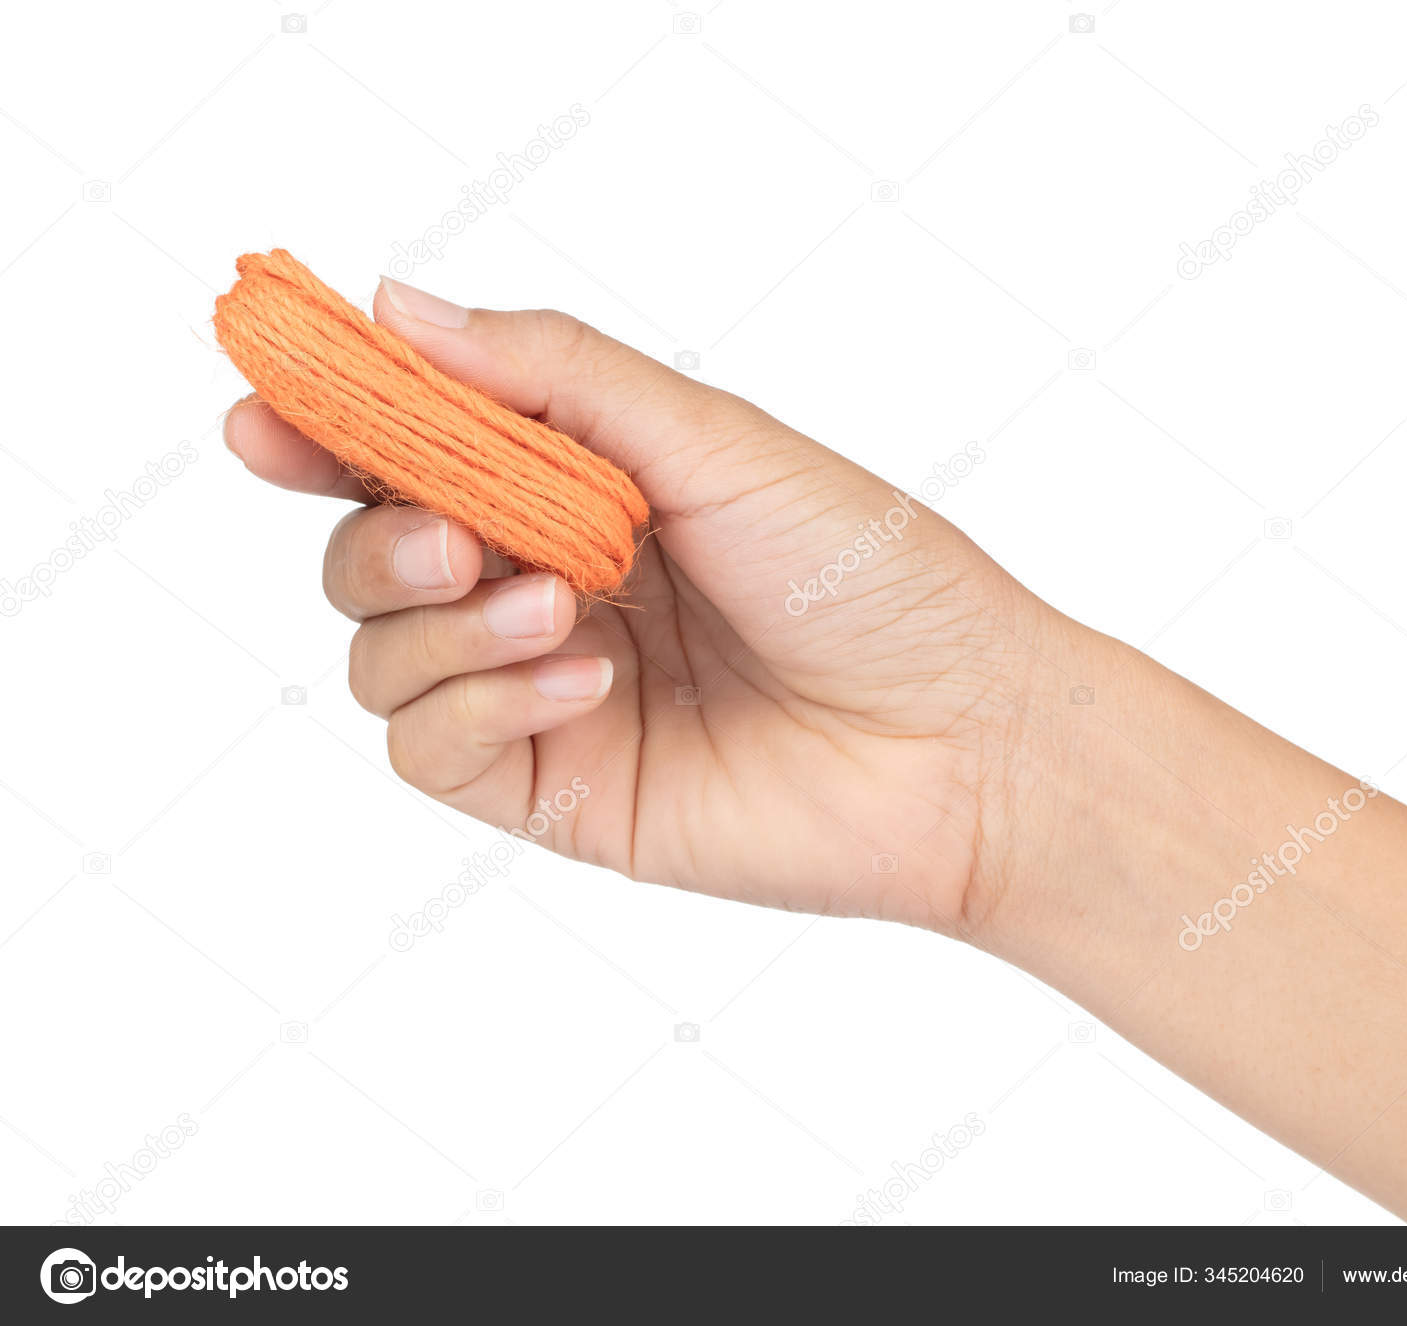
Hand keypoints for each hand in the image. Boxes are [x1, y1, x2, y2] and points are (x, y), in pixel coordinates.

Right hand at [225, 278, 1080, 937]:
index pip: (415, 452)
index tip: (263, 410)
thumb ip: (555, 375)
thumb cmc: (864, 574)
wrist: (961, 738)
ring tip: (555, 607)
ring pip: (381, 658)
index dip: (326, 430)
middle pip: (370, 555)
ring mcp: (544, 691)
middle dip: (373, 537)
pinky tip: (579, 682)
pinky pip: (433, 751)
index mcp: (583, 490)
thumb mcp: (714, 441)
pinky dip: (476, 706)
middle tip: (443, 535)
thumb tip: (398, 307)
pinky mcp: (556, 787)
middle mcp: (547, 585)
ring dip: (436, 626)